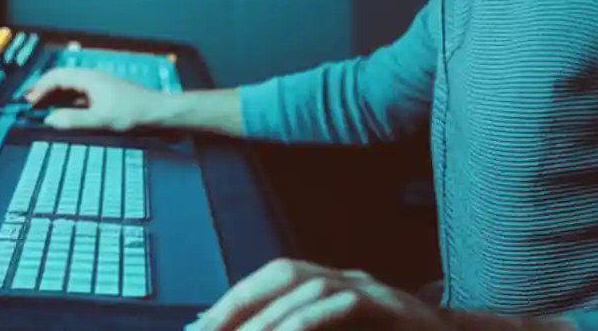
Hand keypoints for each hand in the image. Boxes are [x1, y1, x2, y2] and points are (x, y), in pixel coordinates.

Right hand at [23, 68, 165, 131]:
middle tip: (29, 103)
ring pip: (69, 84)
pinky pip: (78, 91)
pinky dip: (66, 99)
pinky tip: (64, 110)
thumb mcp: (101, 119)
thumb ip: (73, 119)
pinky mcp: (103, 91)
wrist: (158, 111)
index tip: (27, 102)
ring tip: (41, 106)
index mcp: (88, 77)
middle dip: (43, 88)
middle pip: (61, 77)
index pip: (56, 76)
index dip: (39, 88)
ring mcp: (98, 83)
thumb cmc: (131, 113)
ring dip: (54, 93)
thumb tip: (48, 119)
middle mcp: (91, 76)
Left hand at [195, 259, 452, 330]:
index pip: (277, 278)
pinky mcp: (394, 308)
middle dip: (242, 300)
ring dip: (269, 317)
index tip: (203, 325)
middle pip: (286, 272)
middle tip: (207, 329)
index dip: (238, 297)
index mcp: (337, 287)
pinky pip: (342, 307)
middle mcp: (352, 279)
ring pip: (311, 287)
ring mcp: (375, 290)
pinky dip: (305, 323)